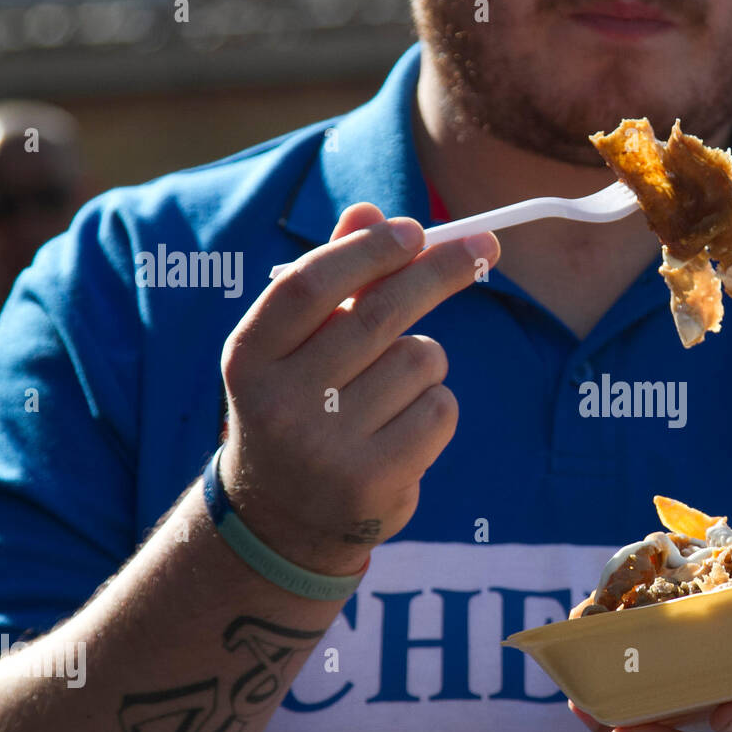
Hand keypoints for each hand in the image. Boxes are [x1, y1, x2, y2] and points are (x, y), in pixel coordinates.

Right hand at [218, 203, 498, 576]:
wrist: (284, 520)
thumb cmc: (300, 408)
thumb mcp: (296, 347)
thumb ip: (333, 279)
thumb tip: (372, 210)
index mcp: (248, 357)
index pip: (309, 285)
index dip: (367, 250)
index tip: (415, 228)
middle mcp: (280, 402)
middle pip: (379, 314)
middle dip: (438, 272)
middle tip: (483, 247)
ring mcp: (326, 447)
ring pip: (419, 360)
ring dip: (425, 360)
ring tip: (392, 390)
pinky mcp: (374, 481)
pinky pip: (440, 408)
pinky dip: (437, 405)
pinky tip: (405, 427)